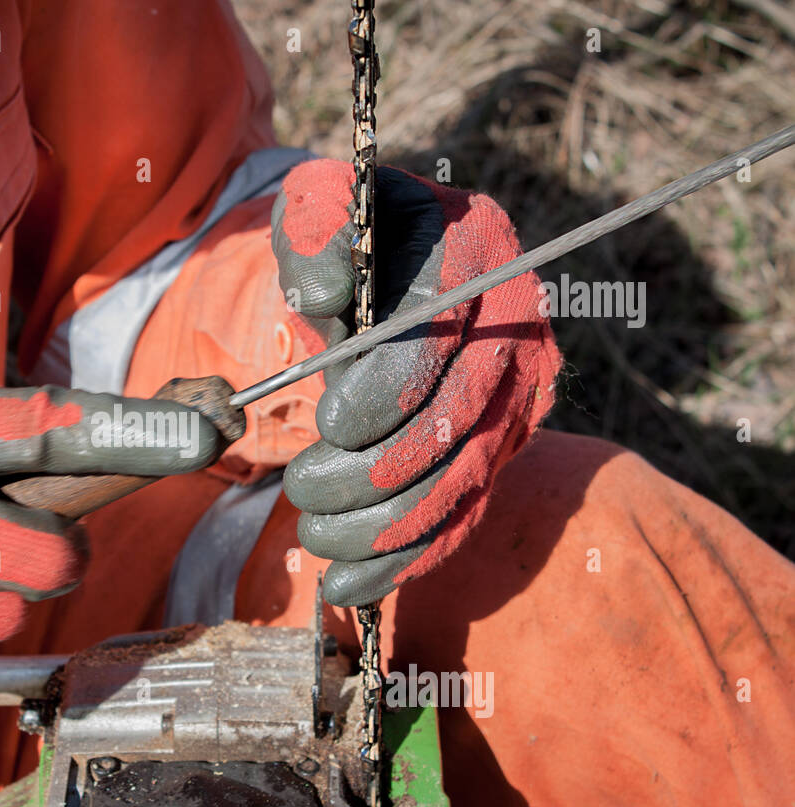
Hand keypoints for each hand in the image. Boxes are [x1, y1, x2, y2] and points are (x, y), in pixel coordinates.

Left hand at [273, 162, 560, 605]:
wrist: (377, 277)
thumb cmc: (344, 243)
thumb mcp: (319, 206)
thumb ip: (316, 227)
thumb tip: (323, 298)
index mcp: (478, 255)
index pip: (441, 342)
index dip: (387, 393)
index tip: (328, 424)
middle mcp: (518, 330)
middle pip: (457, 428)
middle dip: (374, 475)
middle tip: (302, 489)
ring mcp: (516, 401)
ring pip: (460, 485)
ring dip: (383, 529)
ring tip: (313, 537)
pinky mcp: (497, 453)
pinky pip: (460, 519)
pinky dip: (405, 563)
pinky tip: (348, 587)